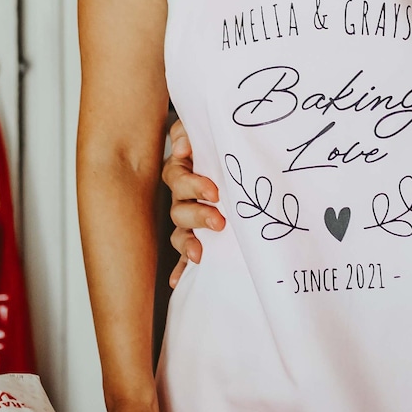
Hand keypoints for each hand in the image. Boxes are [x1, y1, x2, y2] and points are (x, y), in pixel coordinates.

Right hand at [161, 117, 223, 287]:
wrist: (233, 157)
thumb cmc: (215, 145)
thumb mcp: (202, 131)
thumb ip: (188, 132)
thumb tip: (182, 147)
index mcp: (182, 173)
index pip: (178, 178)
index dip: (194, 186)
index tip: (215, 192)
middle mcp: (182, 199)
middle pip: (180, 210)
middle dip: (198, 216)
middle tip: (219, 221)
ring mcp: (188, 221)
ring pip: (181, 233)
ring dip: (188, 243)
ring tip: (200, 253)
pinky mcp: (197, 238)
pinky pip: (184, 256)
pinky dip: (181, 268)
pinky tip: (179, 280)